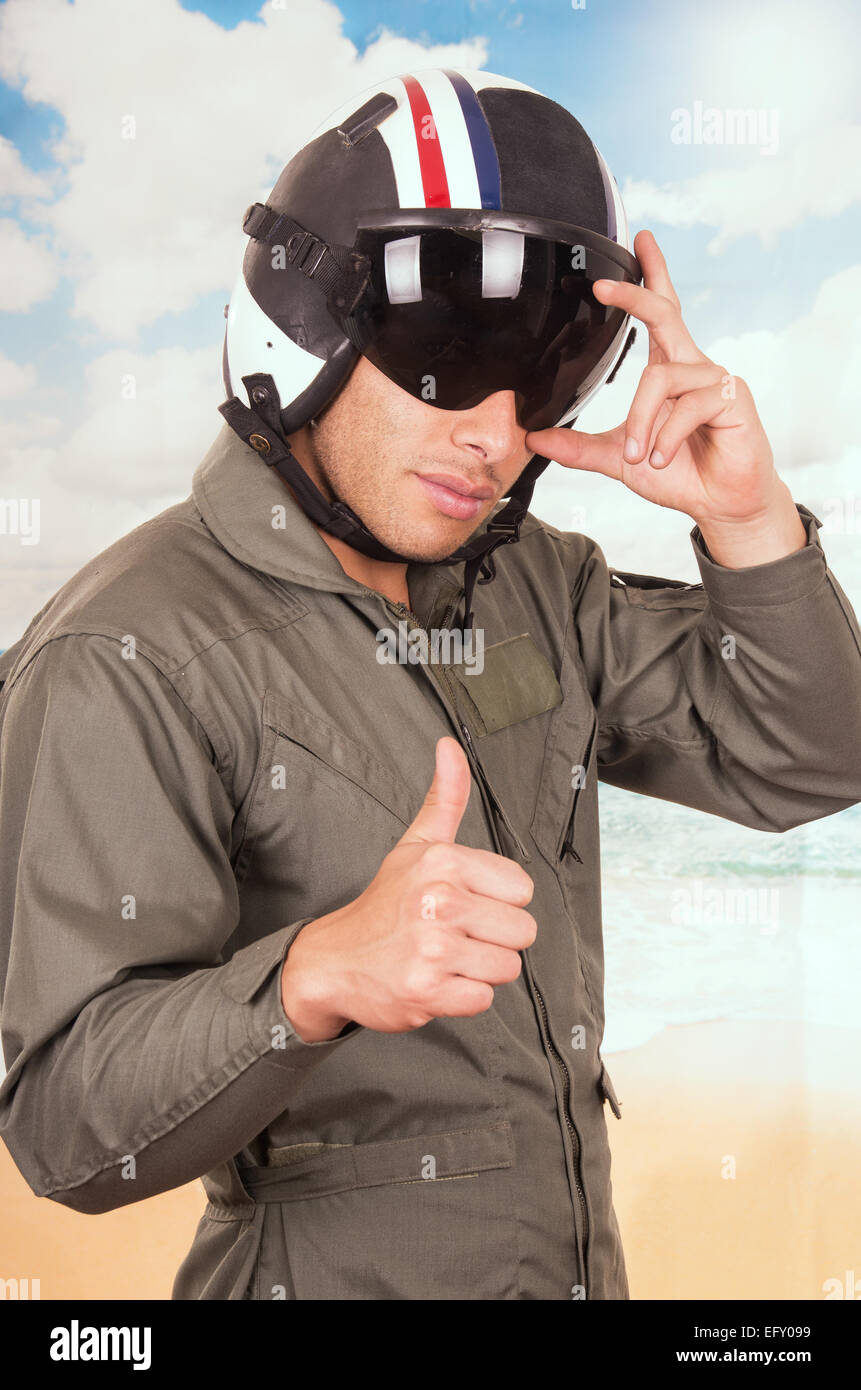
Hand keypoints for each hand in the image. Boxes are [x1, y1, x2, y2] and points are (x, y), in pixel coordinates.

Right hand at [280, 736, 535, 1040]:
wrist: (332, 960)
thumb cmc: (384, 903)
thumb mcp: (415, 843)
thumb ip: (445, 797)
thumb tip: (450, 745)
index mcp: (443, 861)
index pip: (522, 889)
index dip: (497, 901)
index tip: (464, 902)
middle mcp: (439, 900)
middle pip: (521, 931)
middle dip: (492, 939)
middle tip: (454, 934)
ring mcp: (433, 947)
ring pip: (507, 967)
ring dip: (478, 970)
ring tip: (444, 957)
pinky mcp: (428, 990)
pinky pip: (483, 1000)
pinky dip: (462, 998)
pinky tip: (435, 981)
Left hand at [525, 229, 806, 560]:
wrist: (719, 504)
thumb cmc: (680, 474)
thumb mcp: (619, 458)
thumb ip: (579, 447)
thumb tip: (535, 437)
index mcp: (670, 370)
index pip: (660, 312)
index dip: (649, 277)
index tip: (638, 242)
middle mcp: (692, 366)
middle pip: (664, 314)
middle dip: (635, 294)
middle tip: (604, 284)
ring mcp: (714, 379)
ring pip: (660, 380)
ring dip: (642, 422)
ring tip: (640, 454)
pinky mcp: (731, 397)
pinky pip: (686, 406)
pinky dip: (666, 435)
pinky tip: (663, 456)